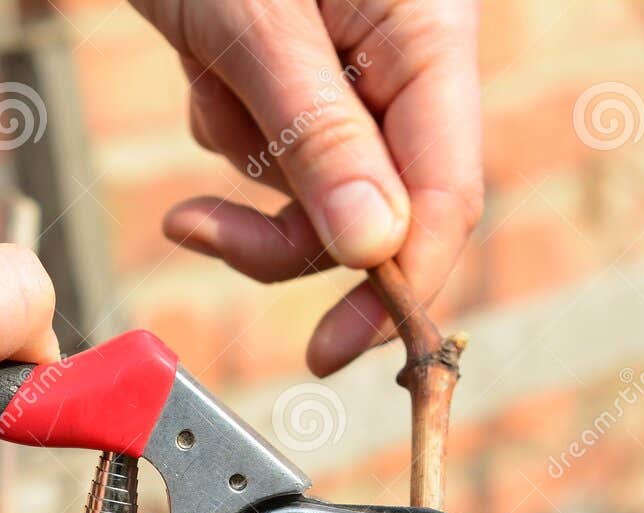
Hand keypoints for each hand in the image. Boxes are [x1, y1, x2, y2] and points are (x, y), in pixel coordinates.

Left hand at [133, 0, 482, 374]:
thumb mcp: (257, 26)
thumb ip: (320, 135)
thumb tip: (375, 250)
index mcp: (429, 38)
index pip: (444, 198)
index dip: (396, 287)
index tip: (333, 349)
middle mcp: (404, 61)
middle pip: (374, 210)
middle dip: (285, 232)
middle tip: (199, 231)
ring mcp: (354, 68)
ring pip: (316, 187)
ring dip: (246, 165)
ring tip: (210, 70)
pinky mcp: (302, 72)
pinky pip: (272, 143)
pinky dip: (229, 122)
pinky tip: (208, 52)